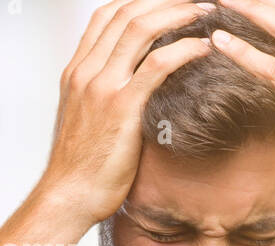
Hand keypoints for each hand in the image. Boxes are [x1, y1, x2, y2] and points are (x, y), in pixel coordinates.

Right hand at [40, 0, 214, 225]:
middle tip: (196, 2)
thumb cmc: (82, 168)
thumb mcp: (87, 122)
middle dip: (164, 1)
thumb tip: (131, 91)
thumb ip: (104, 98)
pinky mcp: (122, 107)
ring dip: (177, 15)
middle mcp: (86, 71)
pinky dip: (184, 50)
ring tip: (206, 12)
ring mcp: (102, 86)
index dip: (139, 2)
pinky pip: (157, 66)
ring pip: (140, 30)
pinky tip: (204, 48)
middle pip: (125, 13)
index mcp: (77, 71)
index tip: (168, 3)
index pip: (105, 16)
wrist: (69, 195)